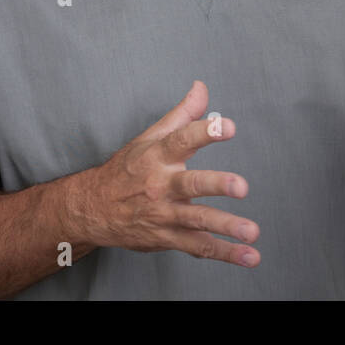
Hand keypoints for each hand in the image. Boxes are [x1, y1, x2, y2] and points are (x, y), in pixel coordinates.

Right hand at [77, 81, 259, 267]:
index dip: (206, 131)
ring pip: (197, 220)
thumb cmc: (126, 169)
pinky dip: (224, 253)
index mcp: (158, 156)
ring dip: (226, 227)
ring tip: (252, 232)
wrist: (93, 208)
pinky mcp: (167, 237)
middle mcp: (161, 186)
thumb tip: (202, 87)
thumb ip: (182, 115)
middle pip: (191, 184)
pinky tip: (248, 256)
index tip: (228, 126)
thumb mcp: (149, 138)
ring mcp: (164, 214)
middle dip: (217, 184)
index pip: (182, 140)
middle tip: (241, 187)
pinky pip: (198, 246)